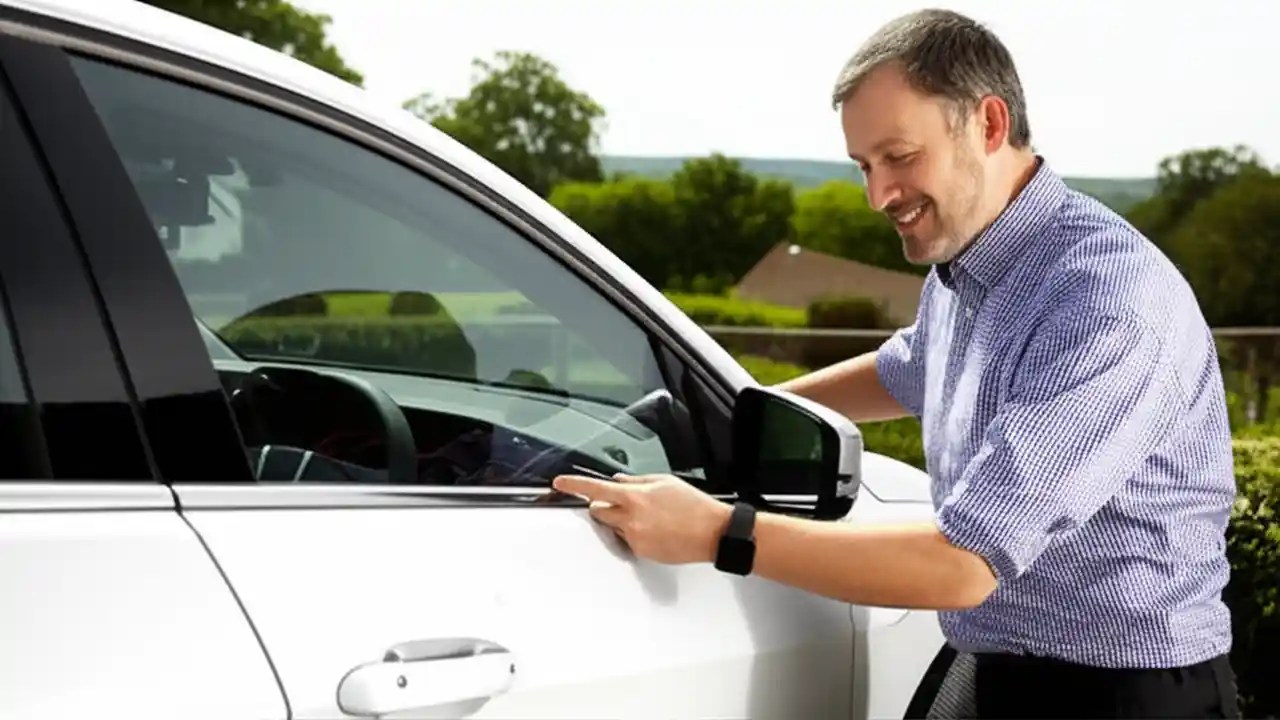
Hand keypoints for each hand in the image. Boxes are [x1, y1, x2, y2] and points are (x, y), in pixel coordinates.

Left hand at [551, 473, 731, 564]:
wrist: (712, 532)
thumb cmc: (694, 506)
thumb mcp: (664, 482)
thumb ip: (636, 481)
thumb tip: (617, 481)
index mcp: (635, 497)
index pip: (595, 489)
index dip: (574, 485)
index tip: (560, 483)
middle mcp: (631, 519)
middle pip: (598, 512)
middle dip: (604, 507)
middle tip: (624, 504)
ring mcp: (635, 538)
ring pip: (614, 527)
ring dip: (623, 521)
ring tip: (653, 518)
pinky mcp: (642, 552)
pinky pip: (629, 541)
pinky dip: (637, 535)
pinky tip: (658, 531)